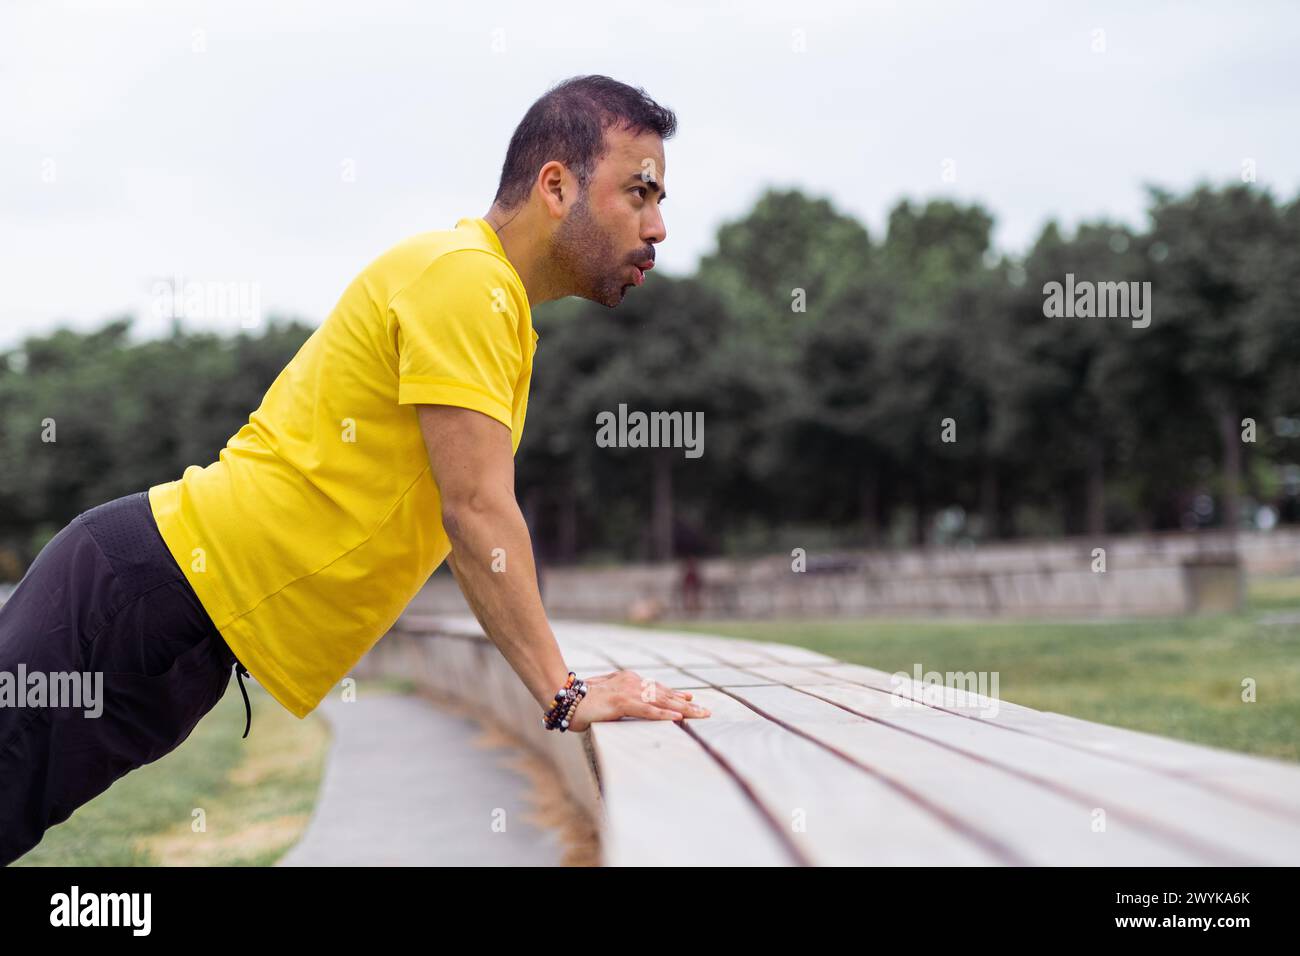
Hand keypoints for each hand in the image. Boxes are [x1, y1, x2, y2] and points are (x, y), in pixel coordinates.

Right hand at [563, 670, 710, 732]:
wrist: (563, 697)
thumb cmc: (583, 700)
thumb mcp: (607, 696)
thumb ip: (623, 698)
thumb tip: (632, 705)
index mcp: (629, 680)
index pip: (658, 689)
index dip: (676, 696)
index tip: (691, 700)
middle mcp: (632, 682)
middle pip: (665, 694)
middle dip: (687, 704)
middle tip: (706, 712)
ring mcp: (627, 691)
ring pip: (661, 701)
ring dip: (683, 709)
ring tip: (700, 715)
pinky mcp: (621, 702)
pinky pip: (647, 709)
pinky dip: (663, 713)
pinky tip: (677, 717)